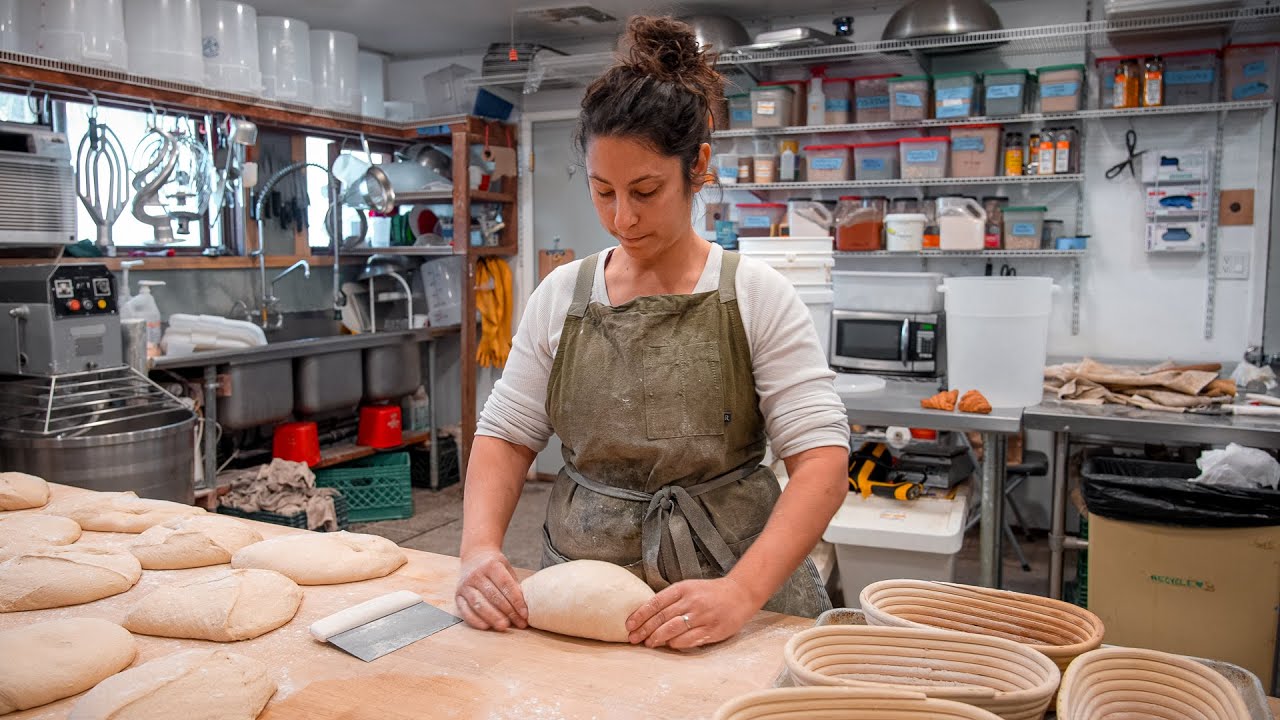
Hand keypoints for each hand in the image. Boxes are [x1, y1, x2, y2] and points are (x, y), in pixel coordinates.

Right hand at [455, 548, 527, 630]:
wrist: (474, 556)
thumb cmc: (495, 565)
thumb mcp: (506, 568)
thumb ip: (513, 585)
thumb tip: (523, 606)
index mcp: (491, 565)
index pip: (505, 585)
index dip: (516, 601)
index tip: (525, 614)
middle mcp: (476, 574)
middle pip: (493, 596)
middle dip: (508, 612)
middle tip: (519, 623)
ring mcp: (465, 585)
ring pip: (479, 604)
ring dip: (492, 617)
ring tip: (504, 627)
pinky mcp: (457, 595)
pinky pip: (464, 610)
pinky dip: (475, 620)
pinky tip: (486, 626)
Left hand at [625, 577, 762, 649]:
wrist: (739, 593)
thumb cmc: (710, 592)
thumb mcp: (689, 588)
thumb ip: (671, 599)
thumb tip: (647, 616)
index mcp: (683, 589)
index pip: (656, 602)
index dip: (640, 615)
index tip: (629, 625)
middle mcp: (691, 601)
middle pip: (662, 617)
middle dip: (645, 629)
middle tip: (633, 638)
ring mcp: (702, 616)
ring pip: (673, 629)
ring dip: (658, 638)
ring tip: (649, 643)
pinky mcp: (712, 629)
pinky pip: (690, 639)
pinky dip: (676, 644)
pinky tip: (669, 645)